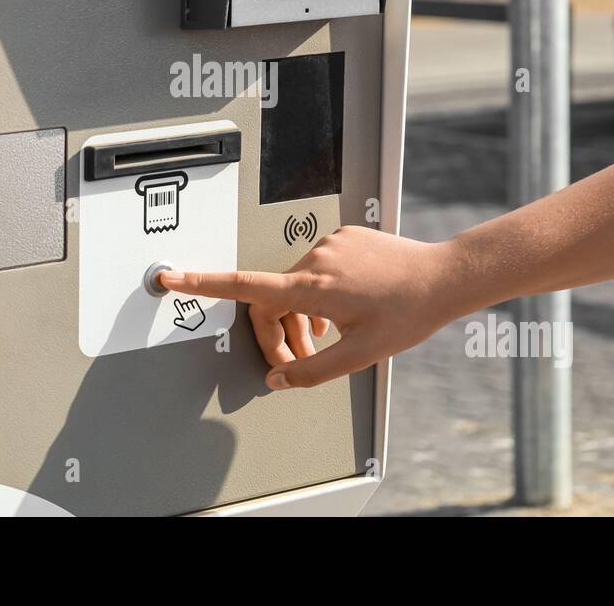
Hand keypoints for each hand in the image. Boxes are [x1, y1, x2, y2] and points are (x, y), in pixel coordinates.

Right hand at [158, 226, 471, 390]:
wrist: (443, 277)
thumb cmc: (407, 313)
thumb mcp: (358, 355)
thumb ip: (311, 370)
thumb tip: (276, 378)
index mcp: (313, 287)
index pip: (245, 286)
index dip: (203, 283)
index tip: (170, 276)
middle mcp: (316, 259)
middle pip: (272, 297)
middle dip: (278, 330)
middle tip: (299, 358)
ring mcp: (330, 244)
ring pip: (296, 284)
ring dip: (301, 312)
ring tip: (330, 336)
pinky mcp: (343, 236)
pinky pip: (317, 267)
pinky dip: (320, 292)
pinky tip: (346, 308)